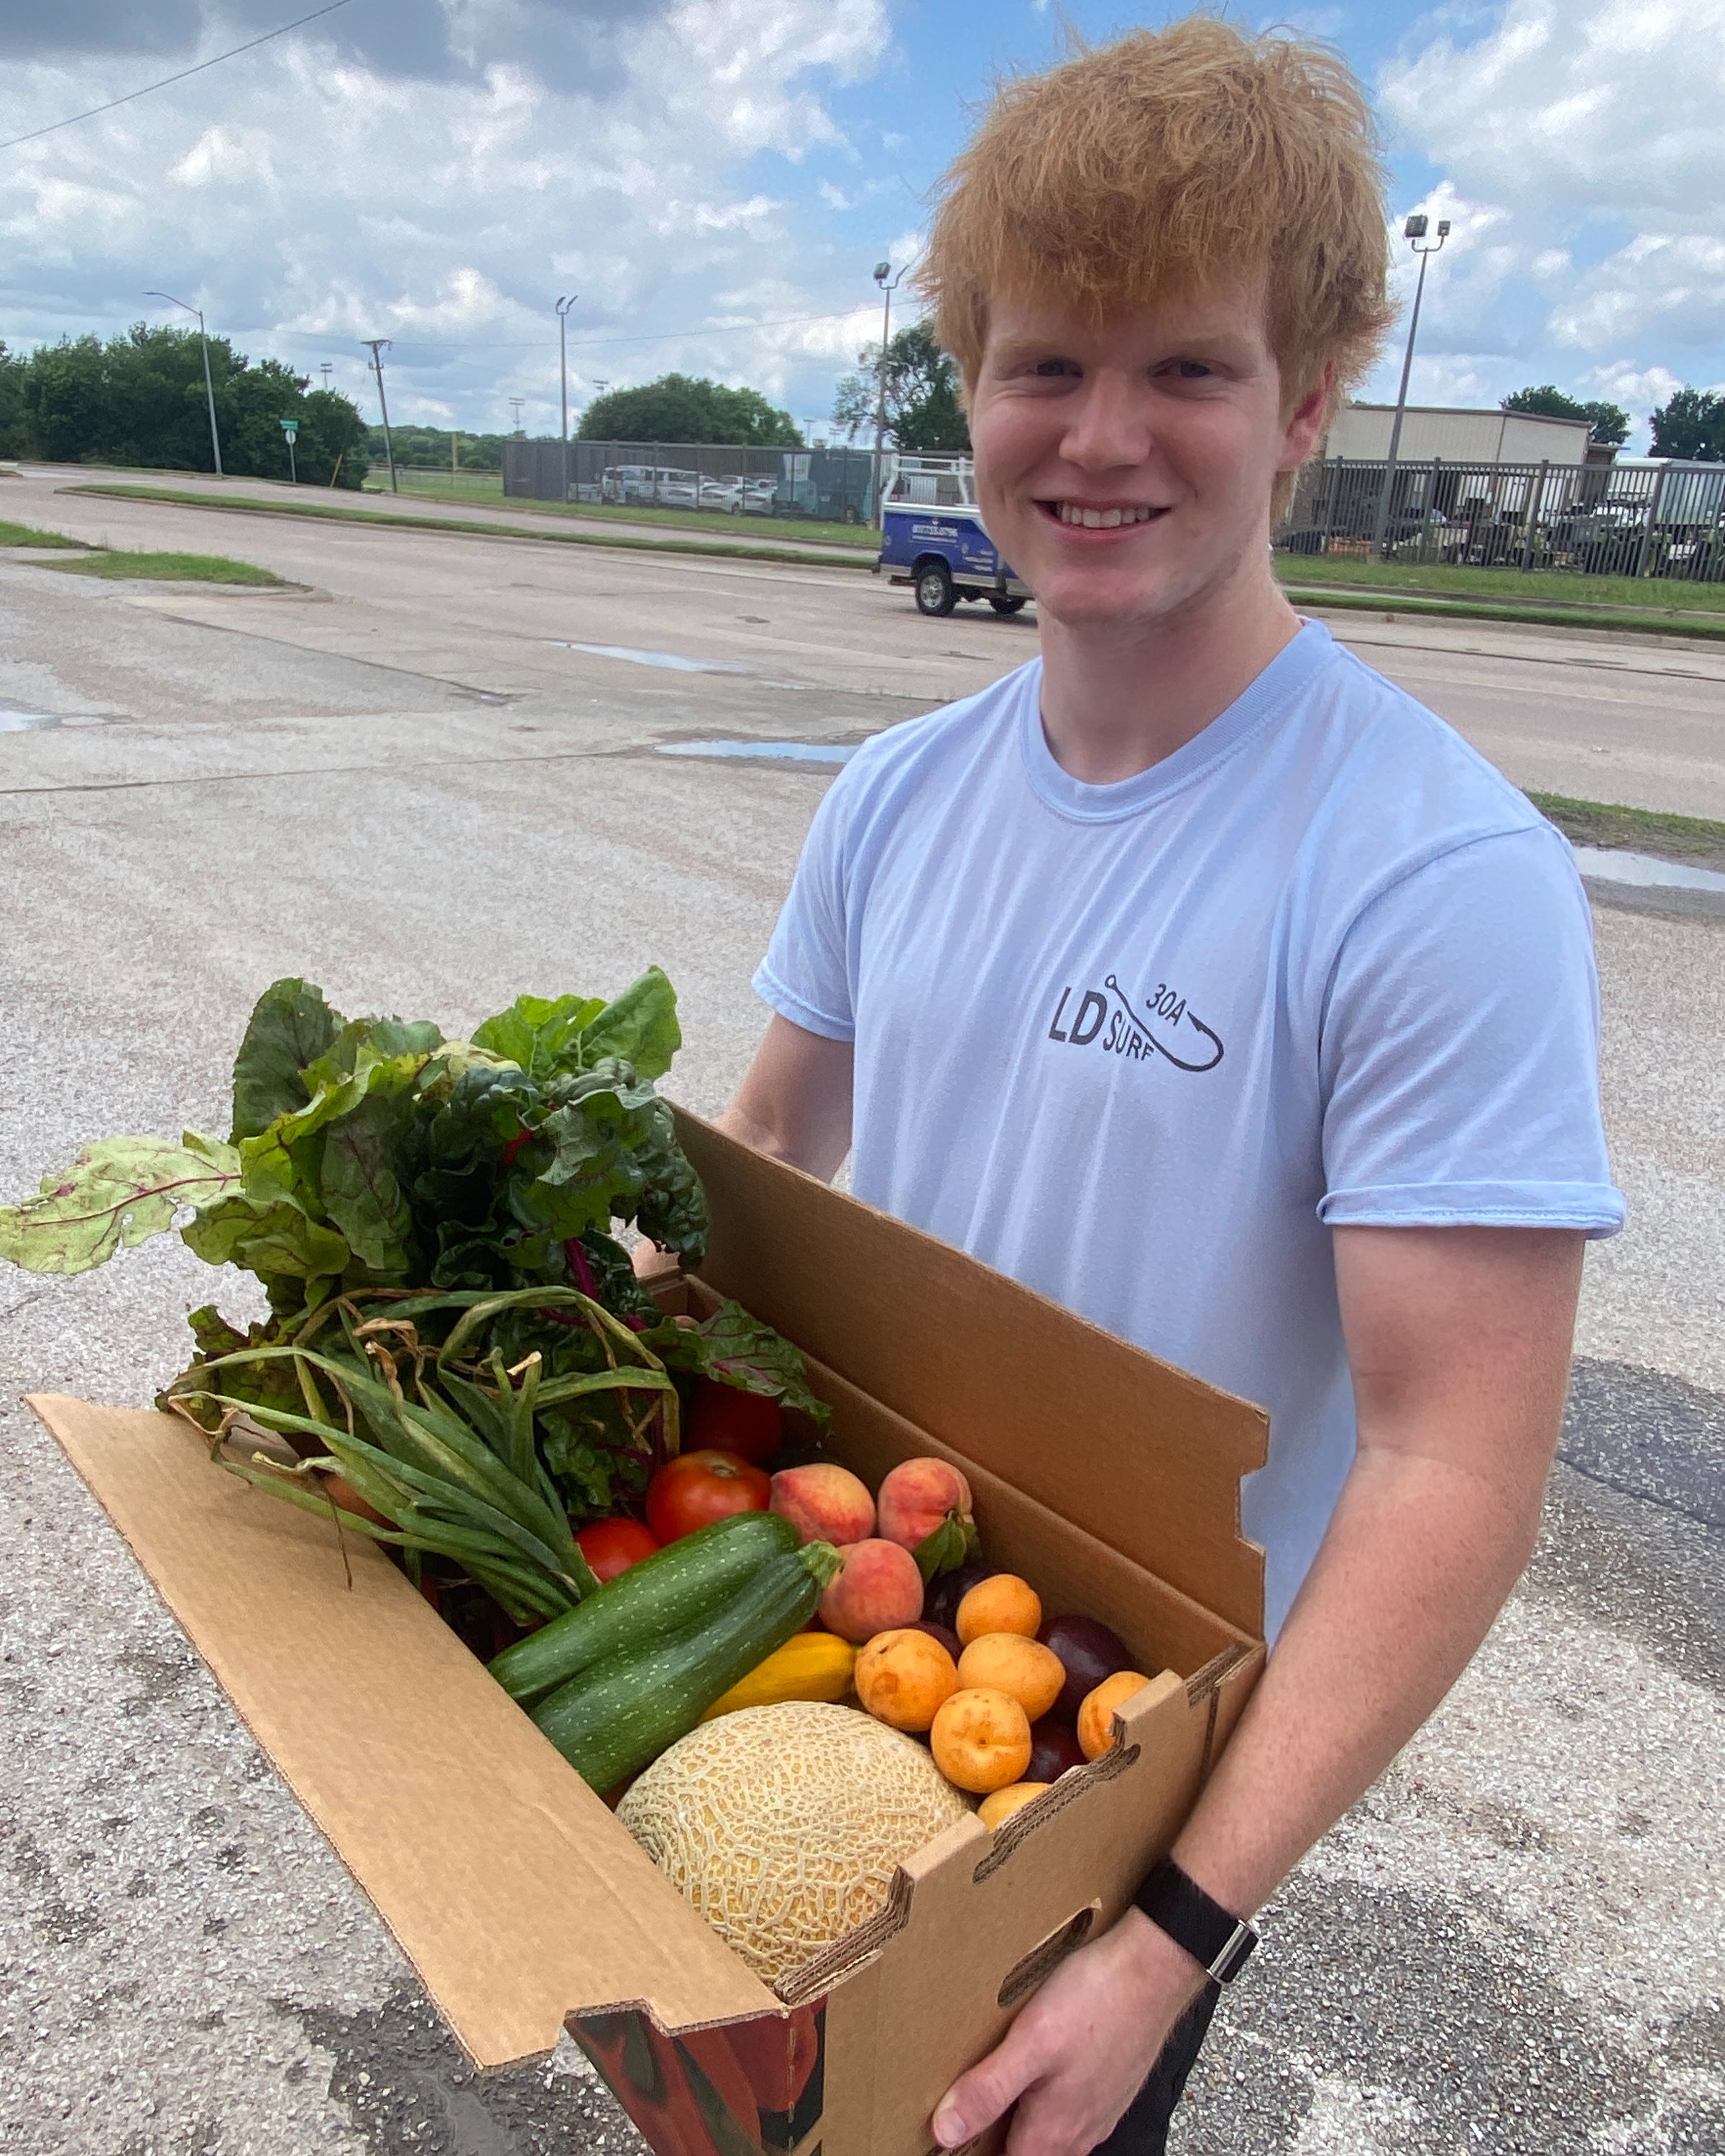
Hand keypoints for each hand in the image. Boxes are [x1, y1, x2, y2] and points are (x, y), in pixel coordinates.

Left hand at [931, 1910, 1204, 2155]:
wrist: (1154, 1968)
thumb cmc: (1097, 2000)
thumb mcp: (1031, 2041)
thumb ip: (988, 2090)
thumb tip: (946, 2131)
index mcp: (1053, 2132)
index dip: (972, 2151)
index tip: (952, 2135)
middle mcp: (1078, 2131)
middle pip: (1025, 2150)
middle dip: (994, 2134)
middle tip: (965, 2104)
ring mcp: (1097, 2109)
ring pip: (1048, 2129)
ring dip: (1019, 2114)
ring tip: (993, 2082)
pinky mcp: (1109, 2084)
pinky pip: (1069, 2105)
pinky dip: (1043, 2094)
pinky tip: (1035, 2063)